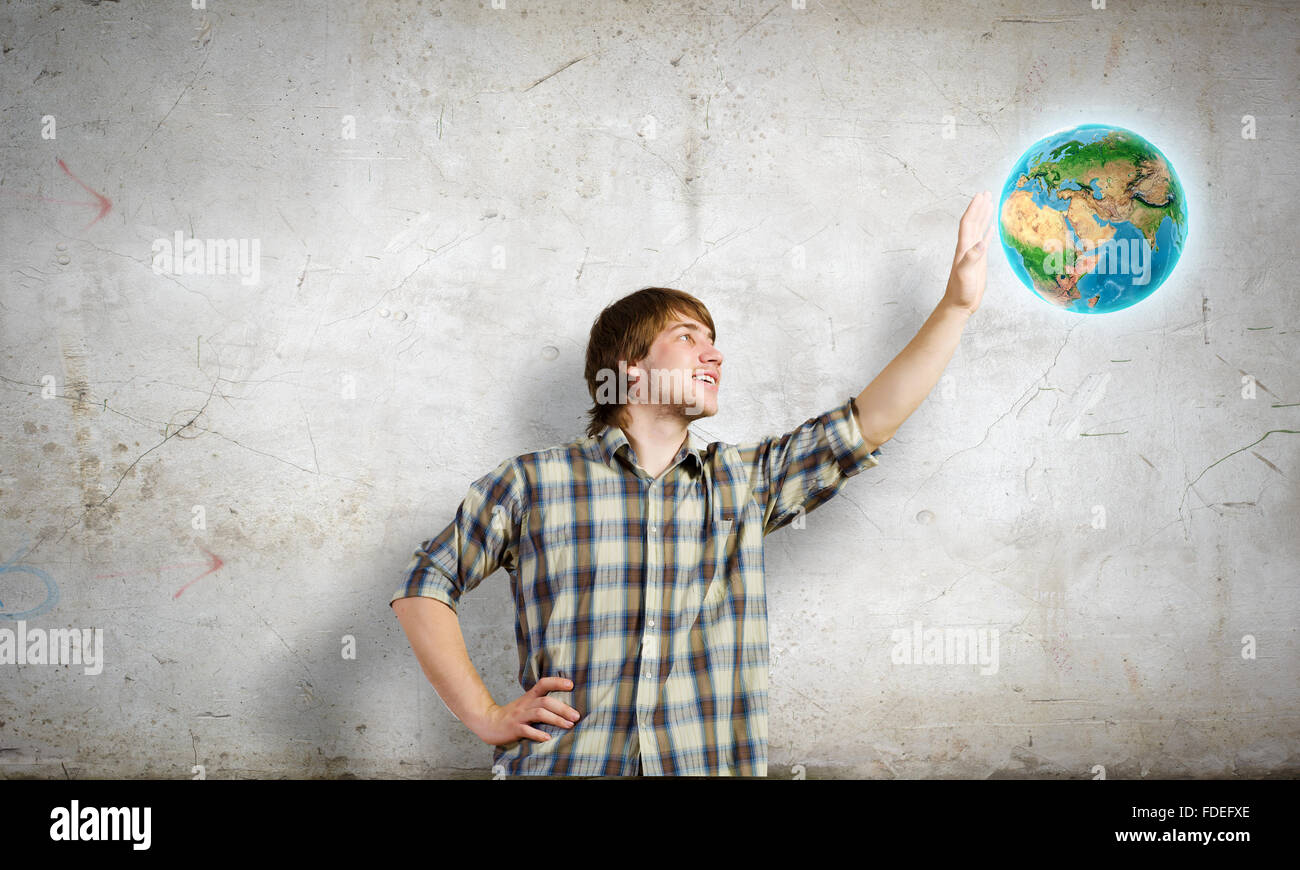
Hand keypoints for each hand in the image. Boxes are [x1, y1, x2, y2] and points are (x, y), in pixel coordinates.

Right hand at [470, 677, 580, 745]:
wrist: (489, 723)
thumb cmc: (513, 716)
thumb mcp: (526, 704)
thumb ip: (541, 702)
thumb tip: (565, 705)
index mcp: (529, 697)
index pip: (543, 684)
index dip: (557, 682)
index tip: (571, 685)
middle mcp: (525, 704)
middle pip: (546, 701)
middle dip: (563, 708)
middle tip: (576, 716)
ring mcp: (519, 716)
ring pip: (539, 714)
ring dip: (556, 719)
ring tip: (569, 726)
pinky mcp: (513, 728)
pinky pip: (526, 730)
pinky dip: (538, 734)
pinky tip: (548, 738)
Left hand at [942, 190, 995, 314]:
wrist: (959, 304)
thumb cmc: (960, 291)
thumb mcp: (965, 274)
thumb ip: (971, 258)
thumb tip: (981, 243)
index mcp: (964, 248)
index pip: (968, 223)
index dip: (974, 209)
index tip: (981, 196)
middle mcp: (967, 247)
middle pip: (973, 222)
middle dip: (979, 207)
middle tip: (986, 192)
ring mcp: (973, 253)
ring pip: (979, 229)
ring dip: (983, 215)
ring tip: (989, 203)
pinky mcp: (979, 260)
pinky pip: (984, 242)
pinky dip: (987, 232)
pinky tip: (991, 227)